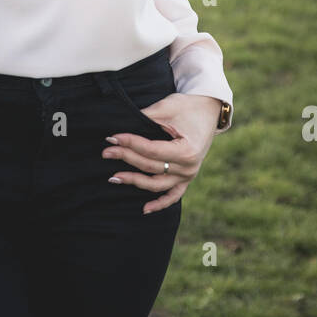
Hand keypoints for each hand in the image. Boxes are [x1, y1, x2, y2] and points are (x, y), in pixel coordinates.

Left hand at [102, 92, 221, 214]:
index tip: (112, 138)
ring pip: (156, 184)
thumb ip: (145, 118)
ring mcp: (188, 175)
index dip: (130, 144)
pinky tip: (144, 209)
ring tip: (114, 177)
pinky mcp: (187, 178)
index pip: (151, 150)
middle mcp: (189, 167)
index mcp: (186, 150)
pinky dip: (160, 204)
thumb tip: (120, 124)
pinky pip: (173, 196)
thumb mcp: (167, 107)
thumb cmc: (188, 107)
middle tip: (106, 152)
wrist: (209, 110)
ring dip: (135, 181)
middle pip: (150, 166)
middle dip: (126, 158)